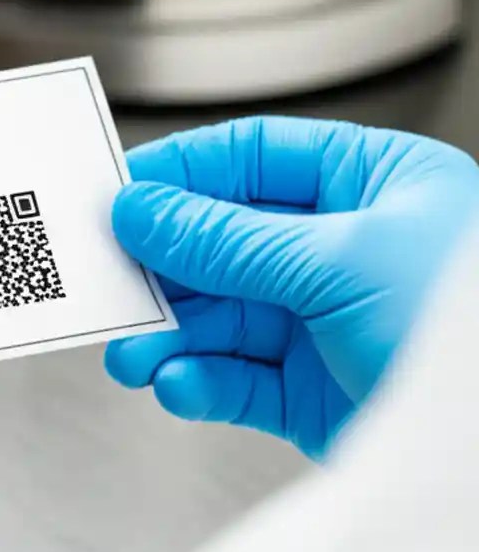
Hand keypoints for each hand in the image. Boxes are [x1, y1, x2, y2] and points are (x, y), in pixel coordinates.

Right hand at [105, 117, 478, 457]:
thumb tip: (143, 212)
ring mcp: (323, 322)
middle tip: (110, 284)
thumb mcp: (339, 264)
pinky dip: (197, 383)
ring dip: (168, 336)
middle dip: (162, 271)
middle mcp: (344, 249)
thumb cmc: (472, 337)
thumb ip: (226, 240)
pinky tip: (179, 384)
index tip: (117, 195)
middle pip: (220, 243)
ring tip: (132, 354)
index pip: (252, 159)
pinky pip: (232, 379)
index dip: (179, 173)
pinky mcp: (308, 392)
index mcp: (373, 185)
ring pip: (217, 318)